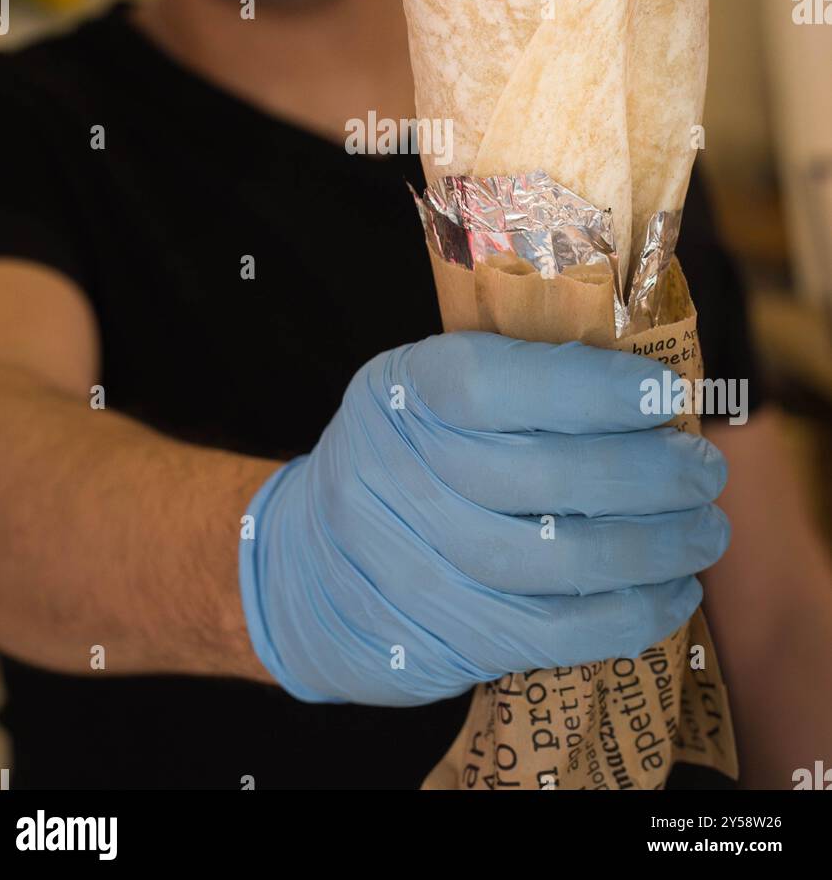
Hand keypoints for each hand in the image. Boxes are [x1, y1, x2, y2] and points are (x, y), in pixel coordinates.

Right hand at [238, 332, 728, 705]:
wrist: (307, 561)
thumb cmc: (403, 454)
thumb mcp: (428, 390)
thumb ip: (516, 378)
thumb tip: (650, 390)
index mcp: (403, 389)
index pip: (499, 383)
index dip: (593, 389)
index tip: (666, 396)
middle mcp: (396, 471)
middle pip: (541, 476)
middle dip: (647, 475)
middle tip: (705, 472)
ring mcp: (411, 561)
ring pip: (554, 561)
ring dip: (651, 548)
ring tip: (703, 534)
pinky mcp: (437, 632)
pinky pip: (549, 634)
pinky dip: (626, 616)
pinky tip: (673, 594)